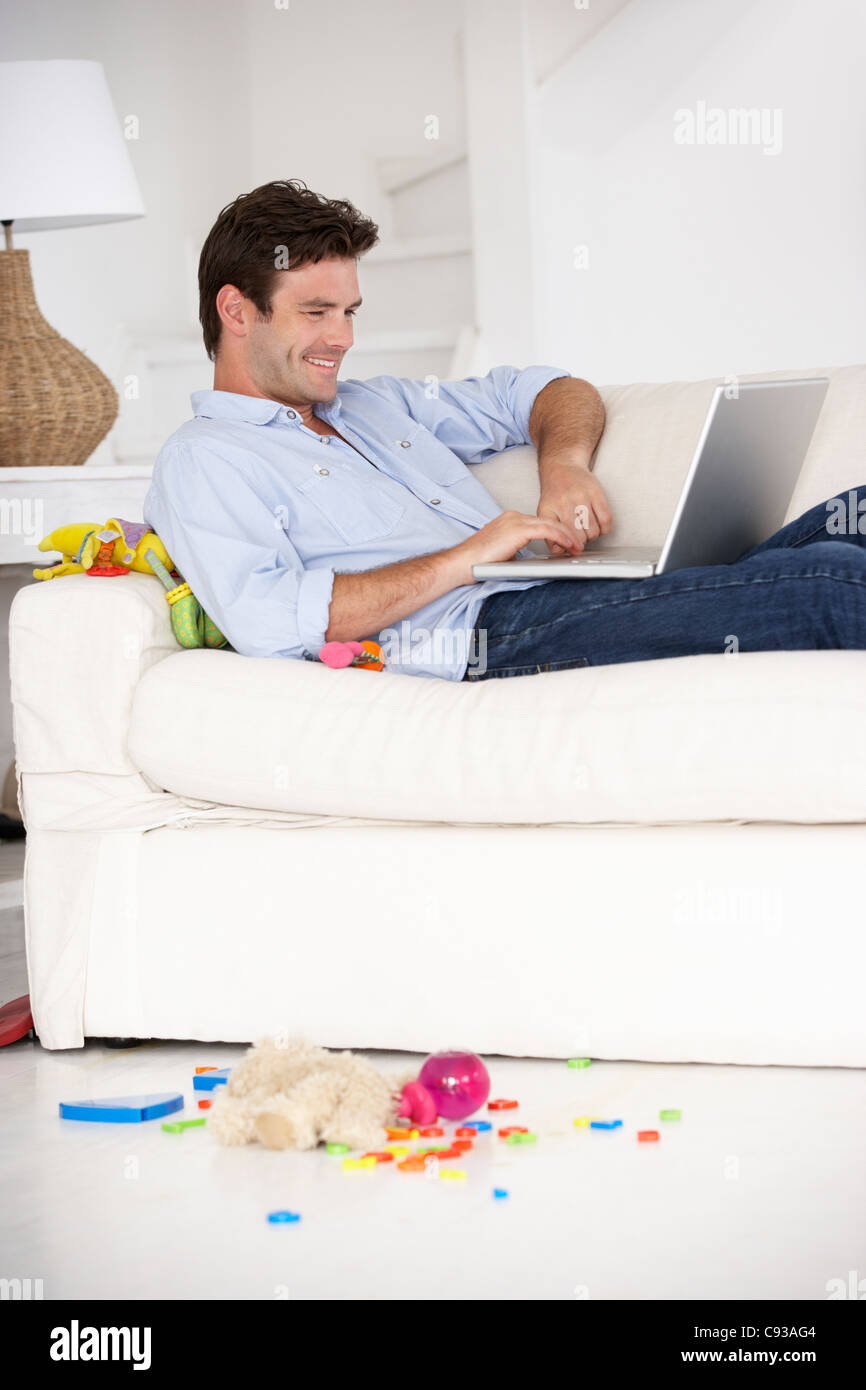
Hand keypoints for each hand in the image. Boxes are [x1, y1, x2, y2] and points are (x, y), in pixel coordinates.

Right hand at [449, 510, 584, 584]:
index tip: (567, 544)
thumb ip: (517, 551)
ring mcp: (516, 521)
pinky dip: (561, 538)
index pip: (540, 524)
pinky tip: (569, 546)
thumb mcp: (503, 554)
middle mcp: (514, 517)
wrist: (463, 563)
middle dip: (566, 533)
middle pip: (548, 521)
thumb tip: (531, 560)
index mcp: (510, 521)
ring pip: (550, 524)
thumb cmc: (478, 563)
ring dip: (567, 536)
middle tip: (578, 545)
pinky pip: (547, 531)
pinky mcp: (518, 530)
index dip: (556, 533)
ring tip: (577, 547)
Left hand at [537, 461, 611, 554]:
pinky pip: (606, 519)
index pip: (559, 537)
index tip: (572, 549)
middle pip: (579, 537)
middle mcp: (564, 503)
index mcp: (549, 510)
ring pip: (593, 530)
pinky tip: (600, 525)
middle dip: (582, 542)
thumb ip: (550, 532)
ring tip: (589, 529)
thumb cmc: (555, 492)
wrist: (562, 466)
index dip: (568, 546)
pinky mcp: (596, 492)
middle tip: (581, 537)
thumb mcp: (545, 512)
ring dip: (593, 535)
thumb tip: (559, 551)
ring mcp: (581, 497)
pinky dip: (605, 528)